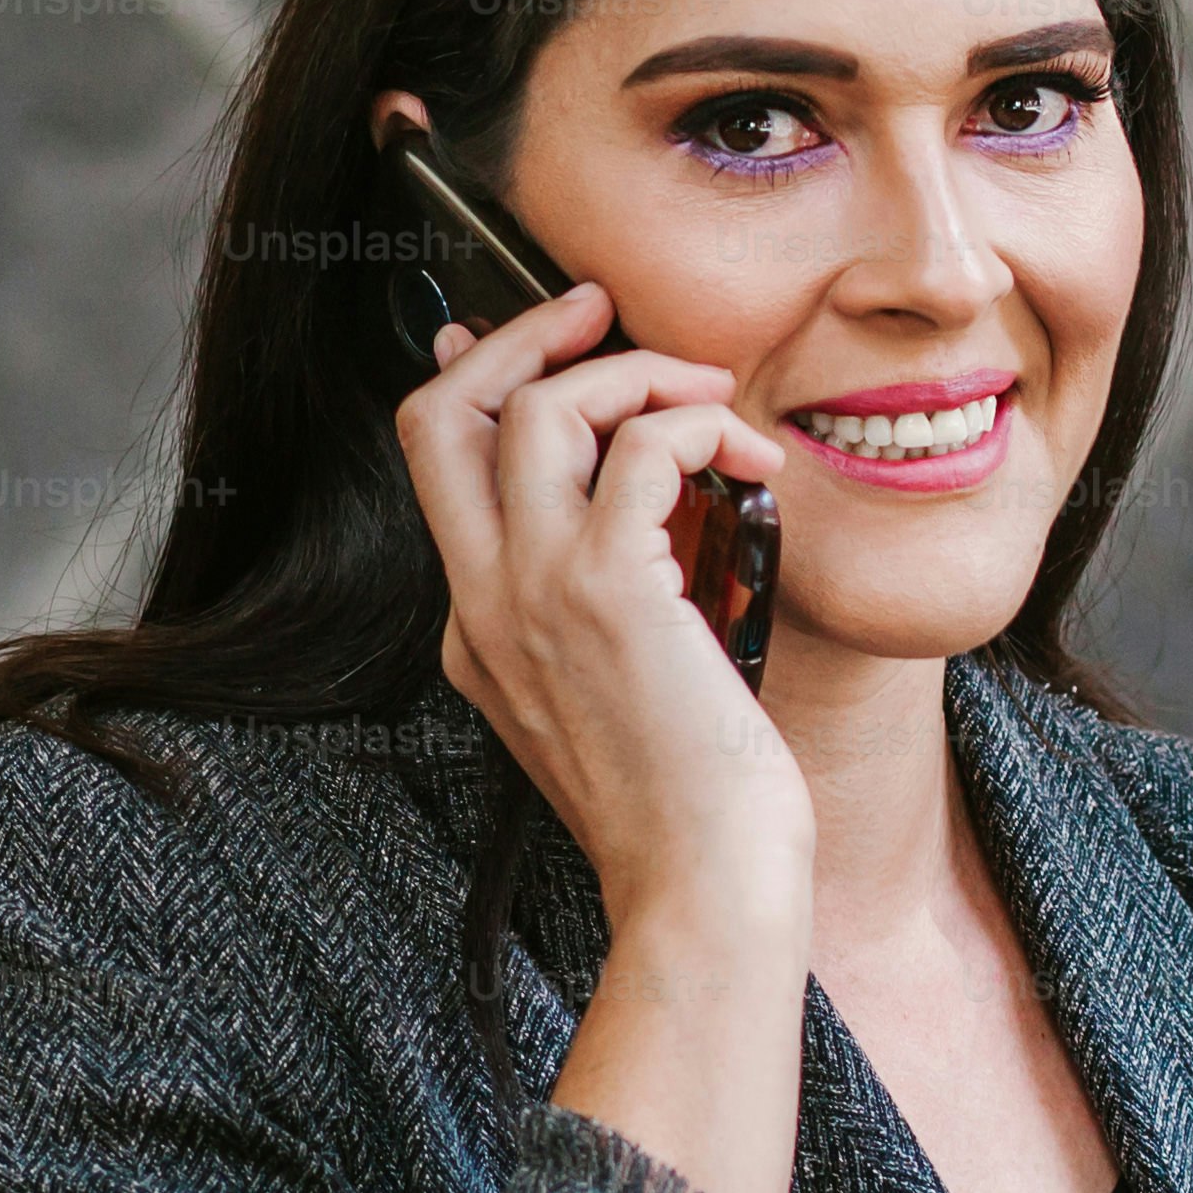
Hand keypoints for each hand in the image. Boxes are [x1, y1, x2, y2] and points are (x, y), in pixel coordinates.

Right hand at [395, 282, 810, 952]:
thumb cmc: (692, 804)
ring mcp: (534, 595)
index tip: (554, 338)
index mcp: (479, 629)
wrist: (703, 885)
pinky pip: (639, 445)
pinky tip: (751, 462)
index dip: (485, 377)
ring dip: (638, 374)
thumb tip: (647, 498)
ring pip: (538, 408)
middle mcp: (486, 603)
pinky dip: (698, 425)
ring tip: (718, 406)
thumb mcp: (624, 692)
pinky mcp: (608, 592)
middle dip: (523, 335)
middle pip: (443, 412)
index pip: (442, 463)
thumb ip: (613, 602)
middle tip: (602, 308)